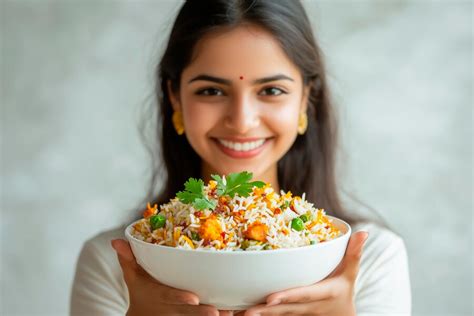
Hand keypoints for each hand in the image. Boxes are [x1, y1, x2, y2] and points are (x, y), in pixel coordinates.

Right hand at [111, 239, 221, 315]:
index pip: (169, 297)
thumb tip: (116, 240)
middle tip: (216, 312)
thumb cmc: (141, 292)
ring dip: (213, 315)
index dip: (180, 298)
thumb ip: (128, 258)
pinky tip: (232, 314)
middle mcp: (171, 308)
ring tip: (228, 313)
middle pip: (187, 313)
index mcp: (159, 295)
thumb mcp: (133, 277)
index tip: (194, 299)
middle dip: (201, 313)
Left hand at [237, 231, 368, 315]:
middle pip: (284, 310)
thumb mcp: (351, 273)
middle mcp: (308, 307)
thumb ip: (355, 253)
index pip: (303, 294)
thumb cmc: (344, 291)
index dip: (287, 296)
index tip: (270, 298)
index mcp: (322, 294)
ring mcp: (298, 315)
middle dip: (265, 311)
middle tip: (245, 311)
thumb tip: (365, 231)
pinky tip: (238, 313)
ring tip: (237, 314)